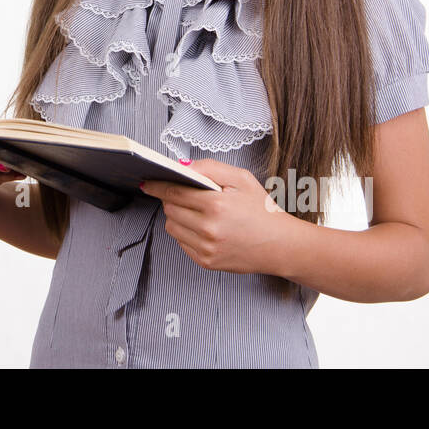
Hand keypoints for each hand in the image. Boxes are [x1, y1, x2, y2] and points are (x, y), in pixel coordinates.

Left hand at [139, 158, 292, 274]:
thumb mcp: (241, 179)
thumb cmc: (262, 209)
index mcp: (217, 204)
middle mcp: (209, 228)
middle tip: (185, 195)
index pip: (174, 191)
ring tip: (197, 212)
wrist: (280, 245)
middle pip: (170, 209)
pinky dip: (186, 232)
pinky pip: (181, 242)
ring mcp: (206, 248)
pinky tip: (203, 227)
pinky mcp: (206, 262)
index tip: (147, 182)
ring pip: (172, 226)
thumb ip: (210, 168)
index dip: (158, 185)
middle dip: (172, 199)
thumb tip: (182, 167)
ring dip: (177, 216)